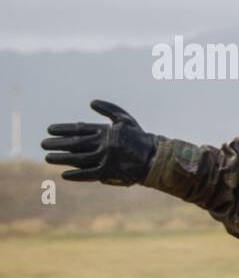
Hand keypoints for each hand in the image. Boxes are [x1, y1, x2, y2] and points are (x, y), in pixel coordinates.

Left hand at [42, 100, 159, 185]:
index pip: (79, 129)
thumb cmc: (139, 138)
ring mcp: (106, 159)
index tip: (49, 130)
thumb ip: (109, 109)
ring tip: (48, 158)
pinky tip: (64, 174)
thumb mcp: (125, 120)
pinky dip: (76, 175)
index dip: (63, 129)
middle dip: (57, 144)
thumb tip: (91, 102)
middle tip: (43, 144)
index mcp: (107, 131)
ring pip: (78, 158)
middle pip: (75, 144)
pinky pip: (89, 174)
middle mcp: (104, 144)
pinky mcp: (110, 172)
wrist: (156, 158)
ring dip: (61, 158)